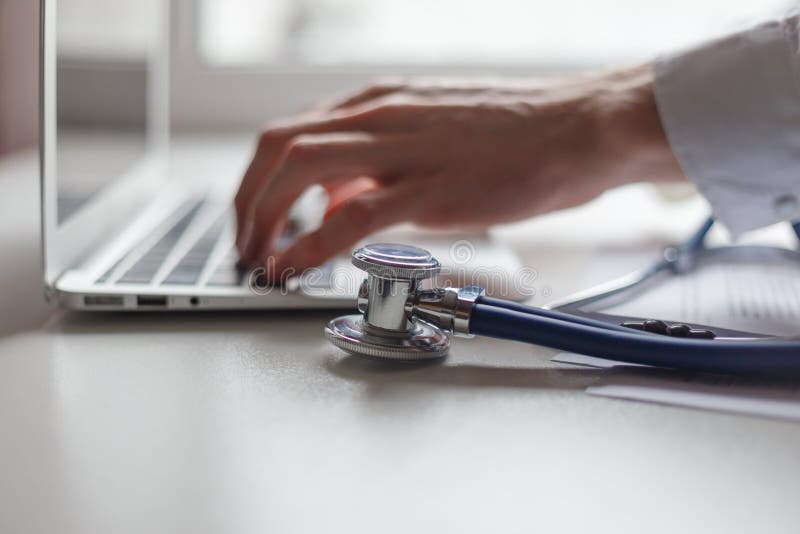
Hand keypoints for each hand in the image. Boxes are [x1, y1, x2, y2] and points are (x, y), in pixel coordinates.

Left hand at [234, 64, 683, 274]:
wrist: (578, 126)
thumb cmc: (515, 134)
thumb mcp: (428, 140)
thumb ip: (374, 169)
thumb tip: (332, 205)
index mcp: (378, 103)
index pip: (290, 132)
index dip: (256, 179)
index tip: (252, 215)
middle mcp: (380, 116)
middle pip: (278, 146)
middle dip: (246, 198)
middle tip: (244, 242)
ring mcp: (404, 149)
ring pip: (301, 170)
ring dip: (266, 218)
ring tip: (259, 259)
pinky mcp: (431, 187)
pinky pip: (352, 214)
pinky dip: (311, 243)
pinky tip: (296, 266)